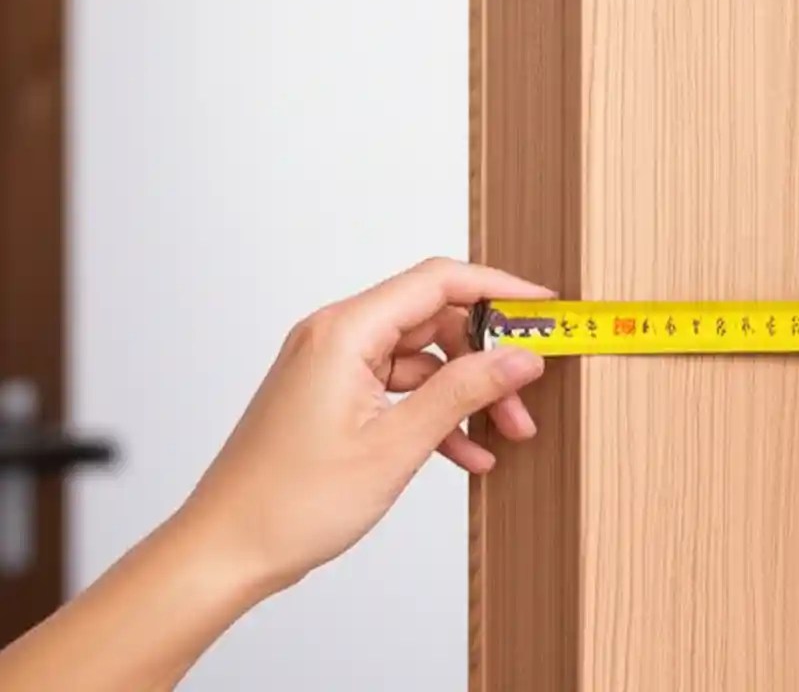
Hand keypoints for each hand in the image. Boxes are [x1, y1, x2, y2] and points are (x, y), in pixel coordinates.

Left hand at [176, 258, 552, 594]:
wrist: (225, 550)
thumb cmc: (288, 503)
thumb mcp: (395, 446)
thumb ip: (463, 393)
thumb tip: (518, 357)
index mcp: (344, 332)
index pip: (437, 282)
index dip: (497, 288)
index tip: (541, 308)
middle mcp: (335, 337)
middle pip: (434, 320)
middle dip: (487, 357)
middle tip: (524, 397)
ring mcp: (331, 366)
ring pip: (421, 359)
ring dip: (465, 393)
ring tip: (503, 435)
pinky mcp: (331, 394)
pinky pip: (398, 388)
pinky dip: (433, 414)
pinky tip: (464, 453)